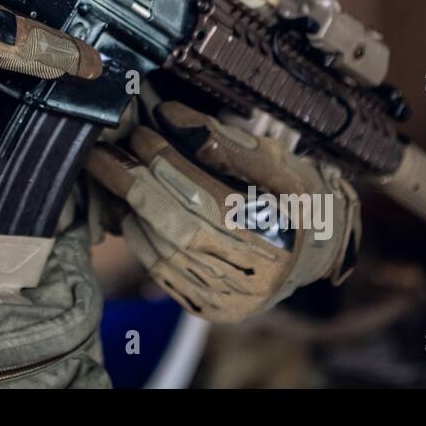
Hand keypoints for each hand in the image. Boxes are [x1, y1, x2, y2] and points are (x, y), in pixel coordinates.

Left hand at [87, 102, 359, 321]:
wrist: (321, 252)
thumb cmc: (302, 198)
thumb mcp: (277, 161)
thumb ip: (224, 141)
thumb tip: (169, 117)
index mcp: (279, 237)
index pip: (206, 196)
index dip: (166, 162)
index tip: (140, 133)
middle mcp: (254, 277)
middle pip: (177, 227)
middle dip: (134, 185)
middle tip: (105, 153)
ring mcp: (232, 300)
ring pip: (163, 252)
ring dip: (133, 209)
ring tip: (118, 175)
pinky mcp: (213, 309)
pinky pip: (162, 272)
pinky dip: (142, 238)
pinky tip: (135, 210)